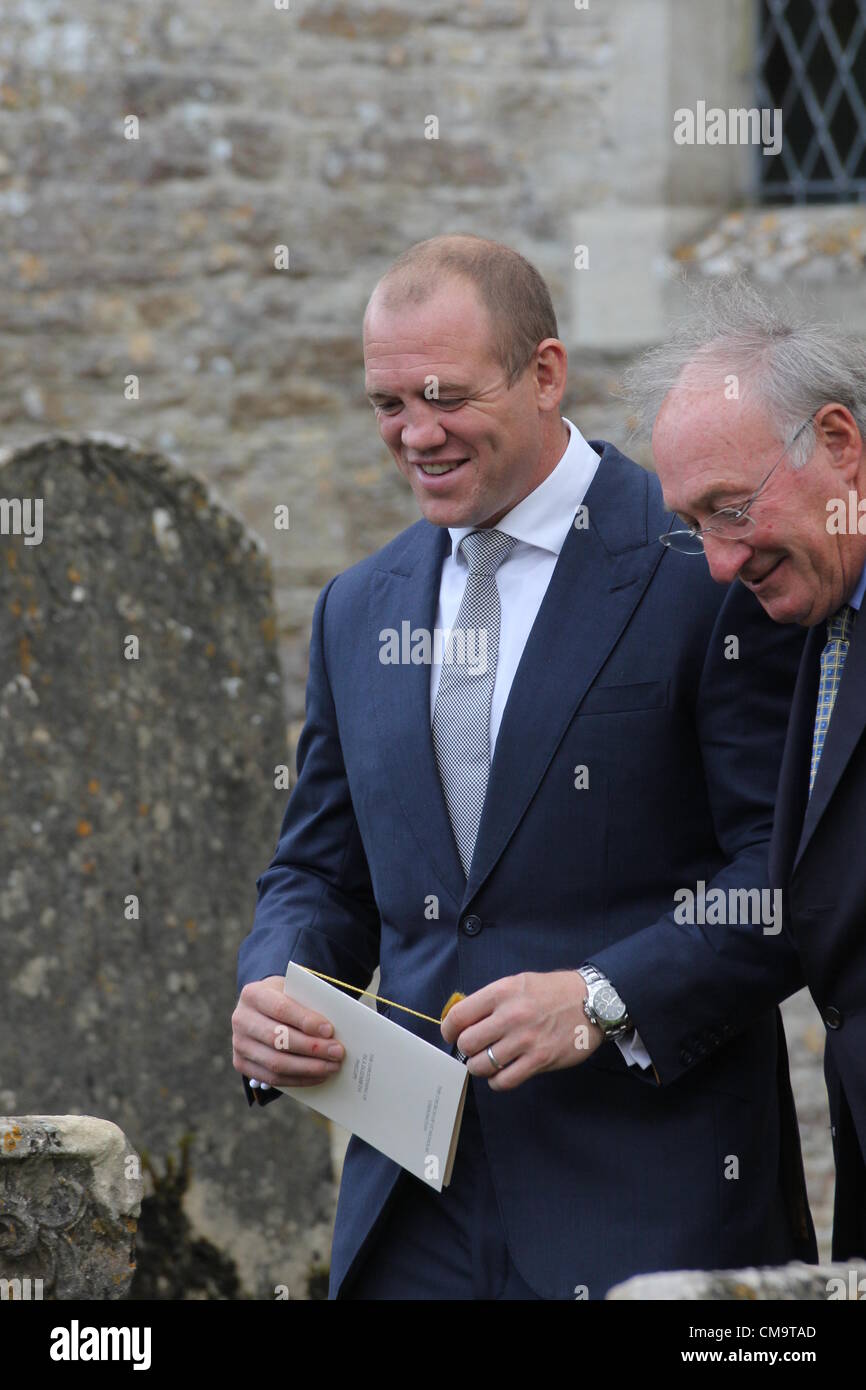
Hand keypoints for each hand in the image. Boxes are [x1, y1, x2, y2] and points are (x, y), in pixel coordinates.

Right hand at [232, 975, 344, 1087]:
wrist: (263, 1008)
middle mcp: (240, 1019)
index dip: (305, 1021)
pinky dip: (299, 1079)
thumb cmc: (286, 998)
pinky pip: (272, 1078)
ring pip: (275, 1063)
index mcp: (253, 994)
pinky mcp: (241, 1064)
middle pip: (277, 1039)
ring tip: (332, 1066)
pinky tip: (319, 1076)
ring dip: (308, 1068)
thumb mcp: (294, 991)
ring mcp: (238, 1044)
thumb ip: (309, 1005)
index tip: (329, 1030)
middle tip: (337, 1052)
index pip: (280, 1008)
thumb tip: (333, 1031)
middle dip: (311, 1048)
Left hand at [439, 970, 602, 1090]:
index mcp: (502, 992)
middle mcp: (511, 1016)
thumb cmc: (553, 992)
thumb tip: (463, 1019)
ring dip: (479, 1067)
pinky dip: (497, 1081)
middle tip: (473, 1048)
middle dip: (466, 1049)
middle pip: (466, 1043)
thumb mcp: (518, 983)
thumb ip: (491, 1000)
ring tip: (486, 1062)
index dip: (448, 1029)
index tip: (452, 1034)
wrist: (592, 1002)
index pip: (459, 1016)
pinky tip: (501, 1073)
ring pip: (481, 1065)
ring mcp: (525, 1040)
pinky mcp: (539, 1060)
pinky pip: (504, 1081)